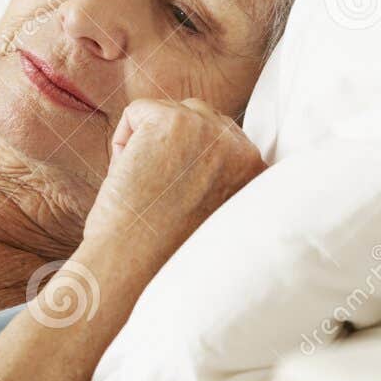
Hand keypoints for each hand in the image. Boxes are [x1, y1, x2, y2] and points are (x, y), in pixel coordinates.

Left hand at [82, 98, 265, 267]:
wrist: (134, 267)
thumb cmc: (166, 255)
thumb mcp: (216, 216)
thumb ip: (224, 182)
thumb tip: (199, 156)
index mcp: (257, 173)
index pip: (220, 141)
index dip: (189, 164)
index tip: (176, 196)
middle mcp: (241, 148)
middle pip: (198, 119)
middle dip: (173, 148)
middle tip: (159, 196)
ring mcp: (208, 130)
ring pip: (169, 113)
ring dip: (148, 144)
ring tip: (146, 188)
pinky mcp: (171, 121)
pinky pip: (137, 113)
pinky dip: (122, 141)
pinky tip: (127, 177)